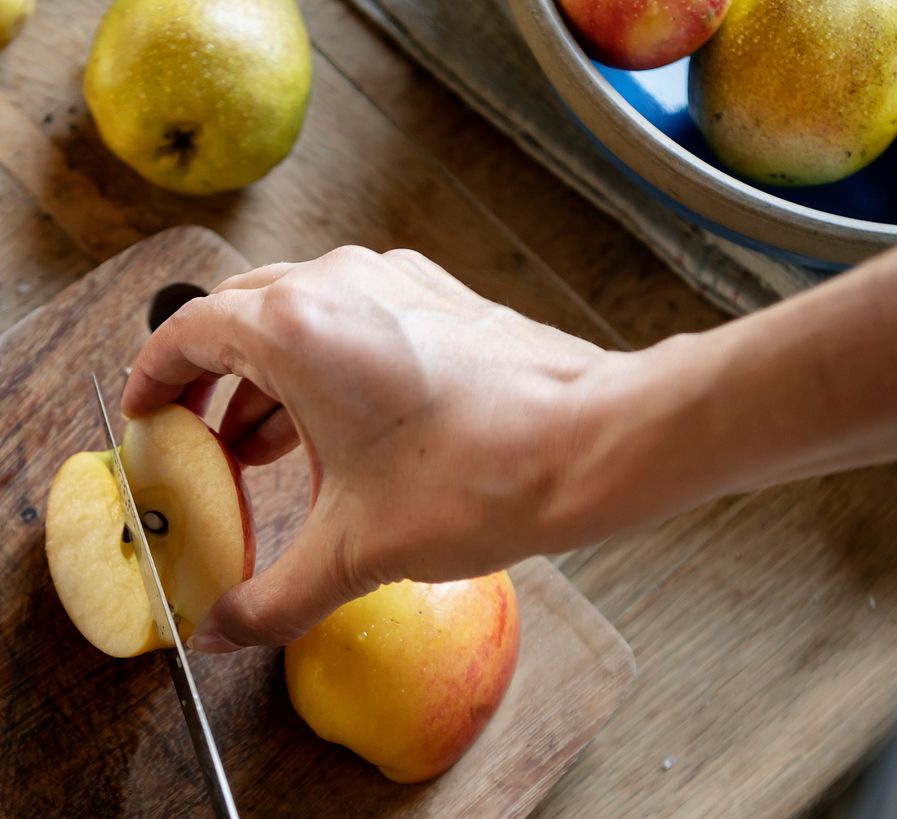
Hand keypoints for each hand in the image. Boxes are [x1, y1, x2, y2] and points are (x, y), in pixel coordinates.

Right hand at [122, 246, 606, 650]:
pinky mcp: (437, 295)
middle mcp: (340, 283)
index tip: (145, 412)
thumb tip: (225, 631)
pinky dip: (325, 361)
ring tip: (260, 445)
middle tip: (198, 437)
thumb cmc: (479, 478)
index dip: (153, 375)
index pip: (187, 331)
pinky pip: (354, 316)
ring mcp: (394, 281)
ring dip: (268, 374)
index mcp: (298, 326)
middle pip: (238, 314)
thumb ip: (274, 596)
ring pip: (300, 312)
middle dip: (209, 377)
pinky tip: (337, 427)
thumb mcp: (357, 547)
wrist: (592, 443)